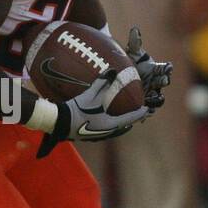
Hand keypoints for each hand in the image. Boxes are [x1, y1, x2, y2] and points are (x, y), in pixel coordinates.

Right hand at [36, 67, 150, 158]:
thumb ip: (101, 83)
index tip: (146, 109)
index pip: (129, 118)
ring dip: (120, 124)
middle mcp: (107, 132)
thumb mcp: (90, 95)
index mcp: (110, 124)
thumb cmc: (78, 110)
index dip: (138, 113)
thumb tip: (112, 70)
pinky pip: (106, 131)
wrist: (61, 123)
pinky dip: (111, 126)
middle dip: (130, 120)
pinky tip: (106, 122)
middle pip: (123, 126)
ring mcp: (99, 136)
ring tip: (124, 119)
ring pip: (115, 130)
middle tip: (136, 114)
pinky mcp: (91, 136)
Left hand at [125, 25, 170, 109]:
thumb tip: (134, 29)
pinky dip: (148, 111)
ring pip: (159, 99)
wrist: (125, 75)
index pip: (165, 68)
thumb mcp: (133, 53)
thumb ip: (135, 42)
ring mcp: (152, 93)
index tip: (167, 66)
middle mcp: (157, 82)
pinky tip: (144, 113)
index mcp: (157, 70)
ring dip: (157, 99)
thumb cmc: (133, 62)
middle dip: (163, 81)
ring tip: (152, 99)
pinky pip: (150, 109)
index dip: (167, 68)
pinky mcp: (146, 103)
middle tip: (161, 80)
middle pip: (163, 82)